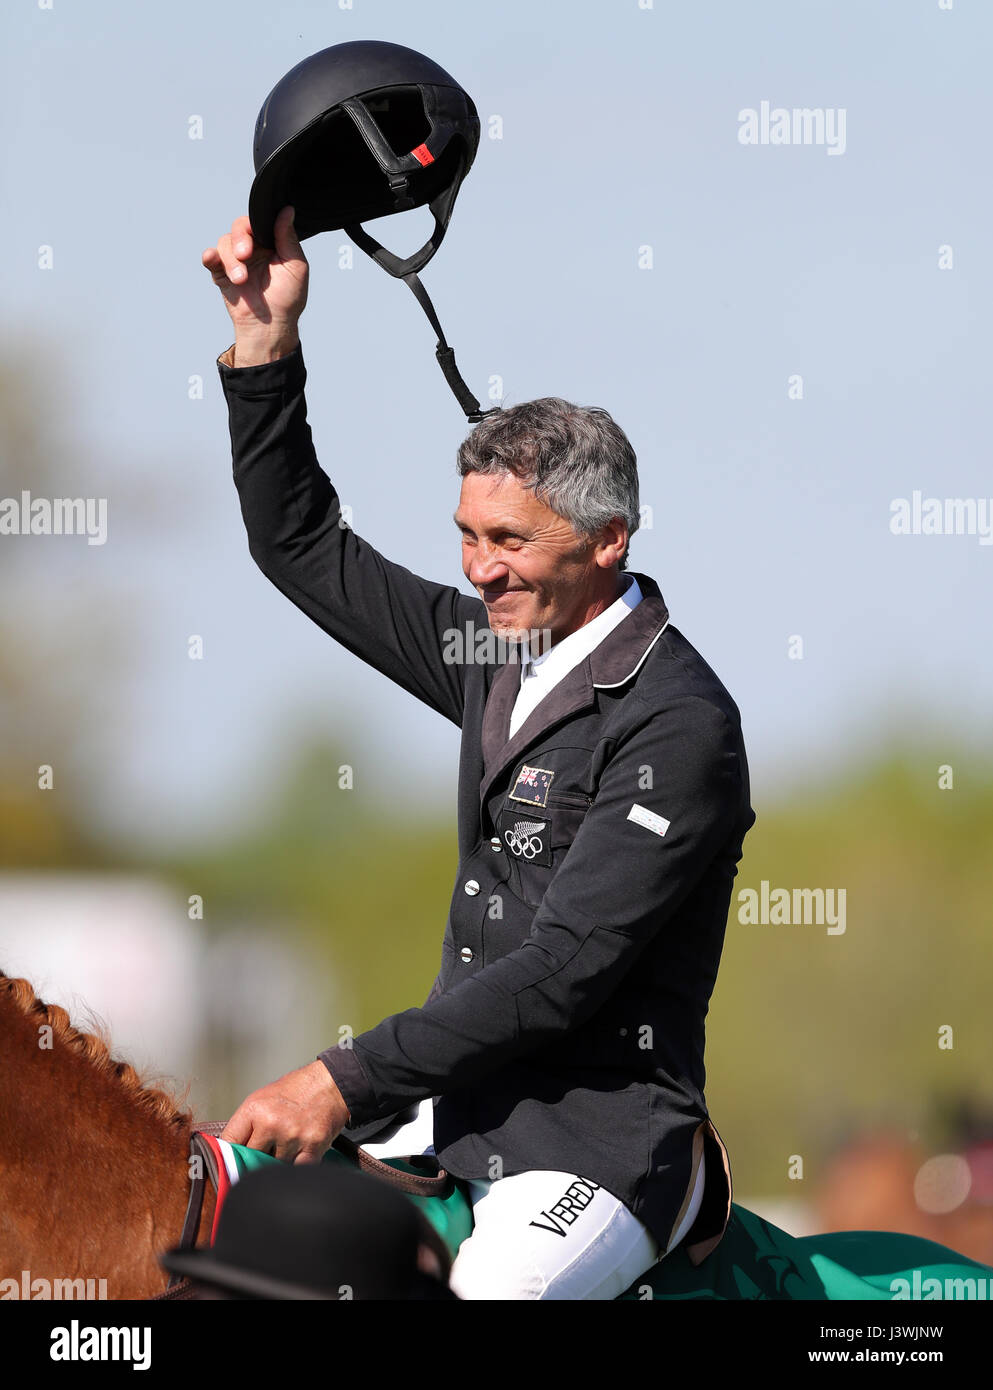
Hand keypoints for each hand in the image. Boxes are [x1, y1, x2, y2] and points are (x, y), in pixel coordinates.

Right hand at [202, 205, 308, 363]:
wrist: (270, 326)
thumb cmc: (288, 298)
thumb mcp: (295, 266)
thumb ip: (288, 237)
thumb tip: (287, 209)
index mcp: (270, 243)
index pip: (258, 222)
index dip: (255, 224)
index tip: (258, 236)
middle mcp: (252, 249)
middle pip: (238, 228)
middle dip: (239, 240)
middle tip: (245, 255)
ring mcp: (235, 261)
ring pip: (224, 244)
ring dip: (231, 260)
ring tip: (240, 280)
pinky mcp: (221, 274)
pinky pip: (210, 259)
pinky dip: (209, 256)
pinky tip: (211, 257)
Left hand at [220, 1060, 350, 1163]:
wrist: (330, 1084)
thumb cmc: (296, 1090)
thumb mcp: (263, 1099)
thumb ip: (245, 1126)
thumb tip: (229, 1152)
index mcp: (254, 1110)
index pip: (229, 1143)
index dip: (228, 1155)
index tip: (230, 1162)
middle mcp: (271, 1123)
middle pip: (251, 1160)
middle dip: (256, 1159)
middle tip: (265, 1151)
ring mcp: (292, 1137)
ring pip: (274, 1167)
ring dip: (278, 1162)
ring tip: (287, 1144)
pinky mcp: (312, 1147)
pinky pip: (296, 1170)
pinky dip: (296, 1166)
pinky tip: (299, 1152)